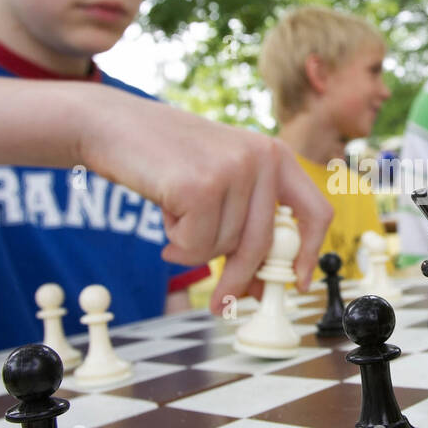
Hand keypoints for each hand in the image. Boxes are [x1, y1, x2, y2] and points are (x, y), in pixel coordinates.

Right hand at [75, 88, 331, 312]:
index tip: (296, 284)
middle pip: (263, 244)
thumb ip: (246, 220)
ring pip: (224, 247)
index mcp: (275, 155)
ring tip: (177, 215)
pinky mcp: (200, 185)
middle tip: (222, 304)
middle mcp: (262, 158)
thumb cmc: (166, 159)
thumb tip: (259, 283)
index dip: (310, 253)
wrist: (111, 124)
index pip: (316, 211)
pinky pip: (196, 247)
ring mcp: (232, 169)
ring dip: (195, 247)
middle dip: (239, 279)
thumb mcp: (222, 180)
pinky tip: (165, 214)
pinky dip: (177, 244)